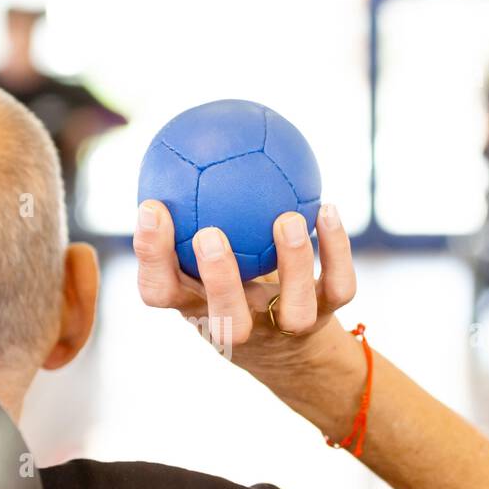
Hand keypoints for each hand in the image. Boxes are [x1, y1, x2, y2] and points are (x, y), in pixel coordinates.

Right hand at [133, 199, 355, 379]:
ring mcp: (286, 328)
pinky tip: (326, 208)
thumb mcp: (195, 255)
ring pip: (295, 310)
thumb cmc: (227, 282)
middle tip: (209, 233)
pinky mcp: (327, 317)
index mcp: (197, 308)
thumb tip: (171, 144)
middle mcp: (239, 326)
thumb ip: (184, 213)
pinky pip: (338, 286)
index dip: (151, 256)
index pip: (160, 291)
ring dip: (293, 265)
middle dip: (218, 280)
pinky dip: (336, 250)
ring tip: (287, 219)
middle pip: (226, 319)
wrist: (284, 344)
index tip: (151, 206)